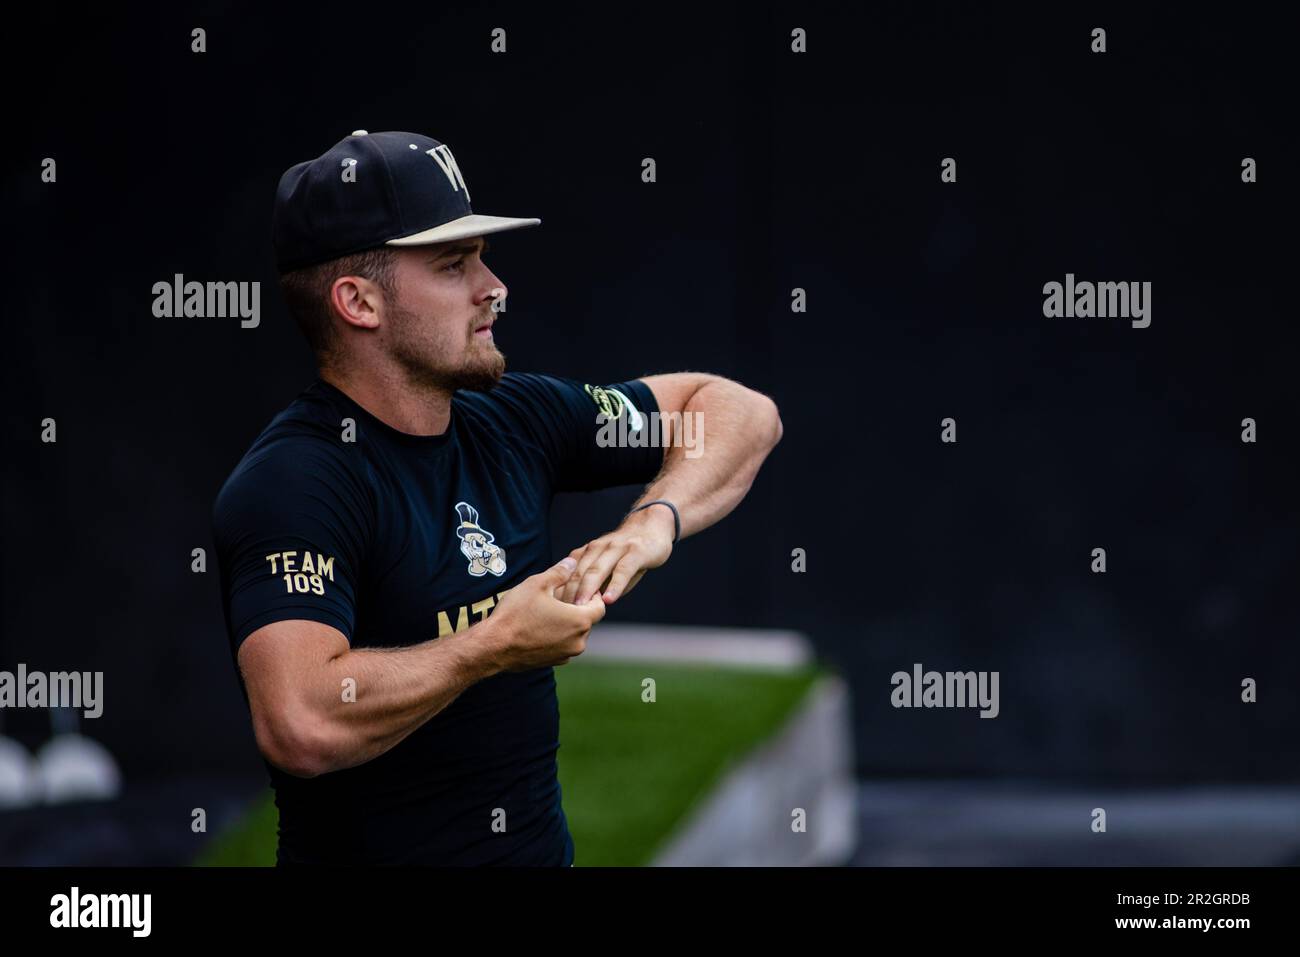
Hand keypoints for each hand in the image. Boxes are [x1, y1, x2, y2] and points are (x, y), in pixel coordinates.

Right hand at [487, 557, 606, 670]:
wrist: (493, 646)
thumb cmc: (516, 614)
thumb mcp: (537, 584)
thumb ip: (560, 572)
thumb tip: (572, 562)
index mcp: (579, 621)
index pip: (600, 606)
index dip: (593, 595)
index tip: (581, 587)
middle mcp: (578, 642)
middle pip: (587, 621)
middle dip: (578, 608)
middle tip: (561, 596)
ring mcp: (565, 655)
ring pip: (574, 634)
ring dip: (567, 623)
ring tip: (548, 610)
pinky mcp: (552, 663)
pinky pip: (562, 645)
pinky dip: (557, 636)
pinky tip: (539, 626)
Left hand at [556, 505, 674, 605]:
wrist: (652, 526)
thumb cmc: (627, 555)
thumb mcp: (607, 567)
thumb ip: (594, 584)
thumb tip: (578, 610)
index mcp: (586, 552)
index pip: (568, 573)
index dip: (559, 592)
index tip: (552, 610)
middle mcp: (597, 548)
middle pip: (579, 572)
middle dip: (569, 593)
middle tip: (560, 614)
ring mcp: (616, 548)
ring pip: (597, 570)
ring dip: (587, 589)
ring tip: (580, 607)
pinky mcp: (636, 552)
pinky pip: (623, 570)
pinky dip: (615, 586)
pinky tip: (609, 600)